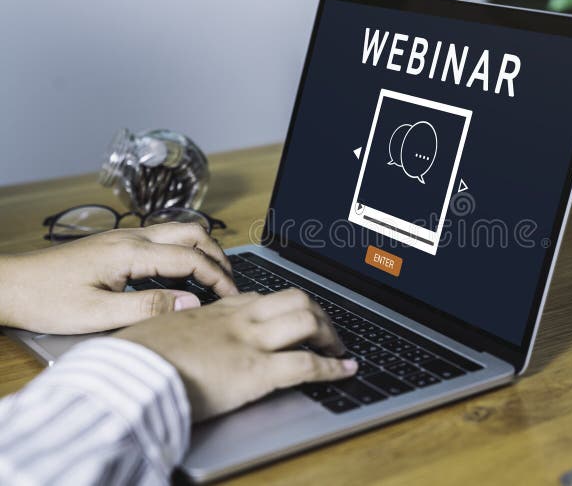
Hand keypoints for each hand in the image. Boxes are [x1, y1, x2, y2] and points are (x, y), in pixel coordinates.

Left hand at [0, 223, 237, 333]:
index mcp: (131, 253)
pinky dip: (183, 251)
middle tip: (229, 282)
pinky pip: (162, 239)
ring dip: (202, 249)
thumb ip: (147, 307)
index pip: (191, 259)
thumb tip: (190, 303)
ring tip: (213, 276)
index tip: (232, 296)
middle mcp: (131, 238)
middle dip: (218, 255)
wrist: (8, 285)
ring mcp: (124, 238)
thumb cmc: (46, 300)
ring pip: (178, 231)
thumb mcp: (97, 314)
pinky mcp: (116, 245)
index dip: (218, 277)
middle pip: (192, 233)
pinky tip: (181, 273)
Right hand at [116, 288, 357, 420]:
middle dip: (318, 313)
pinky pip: (307, 364)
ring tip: (339, 349)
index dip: (285, 308)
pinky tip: (345, 372)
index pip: (262, 298)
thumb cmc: (132, 359)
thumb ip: (179, 329)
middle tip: (326, 331)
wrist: (123, 376)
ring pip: (308, 320)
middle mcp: (239, 319)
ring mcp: (250, 341)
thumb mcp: (158, 332)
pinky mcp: (256, 371)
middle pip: (295, 298)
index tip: (293, 317)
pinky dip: (333, 369)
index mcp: (214, 310)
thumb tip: (180, 335)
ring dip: (330, 334)